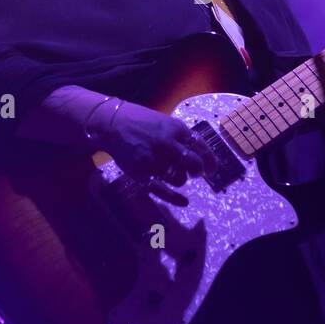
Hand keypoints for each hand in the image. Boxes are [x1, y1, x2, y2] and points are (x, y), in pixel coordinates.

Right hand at [94, 101, 218, 189]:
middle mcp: (168, 145)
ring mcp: (155, 160)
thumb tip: (200, 153)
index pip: (202, 148)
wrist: (112, 125)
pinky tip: (184, 201)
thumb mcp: (165, 122)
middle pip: (194, 165)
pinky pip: (163, 190)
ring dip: (181, 179)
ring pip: (180, 179)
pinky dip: (175, 198)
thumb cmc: (141, 122)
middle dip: (197, 172)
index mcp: (177, 130)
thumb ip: (182, 136)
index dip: (210, 161)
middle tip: (194, 174)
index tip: (211, 169)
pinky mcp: (142, 173)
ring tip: (173, 174)